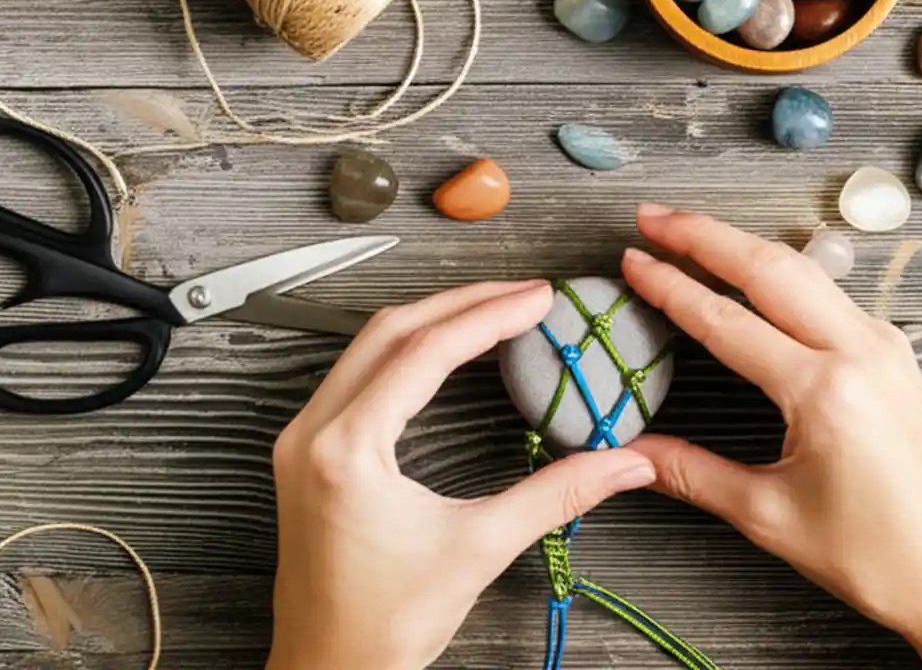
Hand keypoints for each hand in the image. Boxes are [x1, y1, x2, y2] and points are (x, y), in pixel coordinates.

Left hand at [266, 281, 656, 669]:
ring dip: (431, 319)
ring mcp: (302, 441)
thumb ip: (555, 495)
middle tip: (523, 294)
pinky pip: (354, 374)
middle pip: (391, 331)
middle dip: (462, 302)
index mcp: (346, 451)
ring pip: (367, 346)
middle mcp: (312, 434)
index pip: (425, 353)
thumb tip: (619, 463)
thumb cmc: (380, 626)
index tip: (534, 300)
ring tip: (492, 311)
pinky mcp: (306, 454)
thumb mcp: (478, 550)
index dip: (488, 316)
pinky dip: (404, 350)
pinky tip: (442, 351)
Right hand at [621, 205, 921, 669]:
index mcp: (825, 392)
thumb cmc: (876, 556)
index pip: (728, 321)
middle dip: (704, 234)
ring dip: (743, 245)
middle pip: (770, 268)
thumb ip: (692, 473)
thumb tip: (631, 452)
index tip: (631, 261)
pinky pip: (830, 296)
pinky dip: (781, 273)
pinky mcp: (896, 358)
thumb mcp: (769, 515)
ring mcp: (886, 348)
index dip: (670, 287)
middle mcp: (861, 353)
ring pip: (804, 272)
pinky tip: (755, 274)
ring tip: (691, 232)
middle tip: (651, 216)